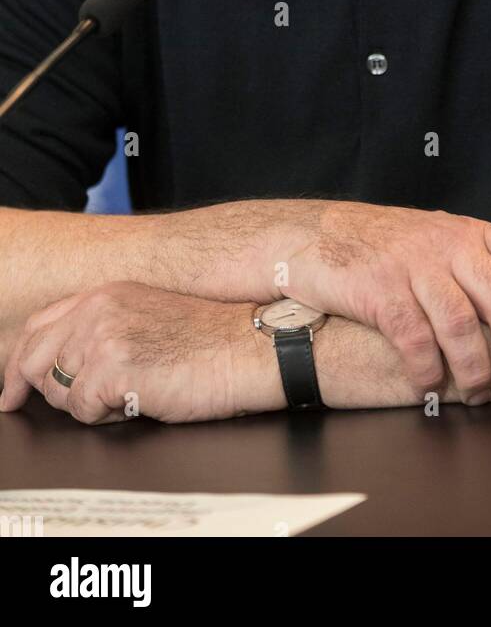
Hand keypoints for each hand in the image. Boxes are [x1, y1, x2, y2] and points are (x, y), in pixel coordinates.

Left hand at [0, 281, 284, 424]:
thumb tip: (65, 360)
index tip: (12, 390)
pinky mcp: (114, 368)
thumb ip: (105, 325)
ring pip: (57, 390)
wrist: (248, 345)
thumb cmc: (210, 338)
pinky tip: (138, 400)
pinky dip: (106, 416)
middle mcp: (98, 308)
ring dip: (86, 403)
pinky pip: (82, 411)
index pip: (39, 326)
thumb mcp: (148, 314)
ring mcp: (103, 336)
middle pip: (34, 360)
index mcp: (106, 293)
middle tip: (80, 403)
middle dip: (46, 390)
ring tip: (128, 393)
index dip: (19, 364)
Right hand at [237, 201, 490, 403]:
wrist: (317, 235)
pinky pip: (414, 337)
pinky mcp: (379, 288)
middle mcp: (449, 244)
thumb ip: (479, 270)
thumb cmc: (388, 248)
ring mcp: (413, 264)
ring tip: (478, 395)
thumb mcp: (441, 244)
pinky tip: (430, 387)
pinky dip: (427, 371)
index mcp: (473, 233)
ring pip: (462, 322)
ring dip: (476, 370)